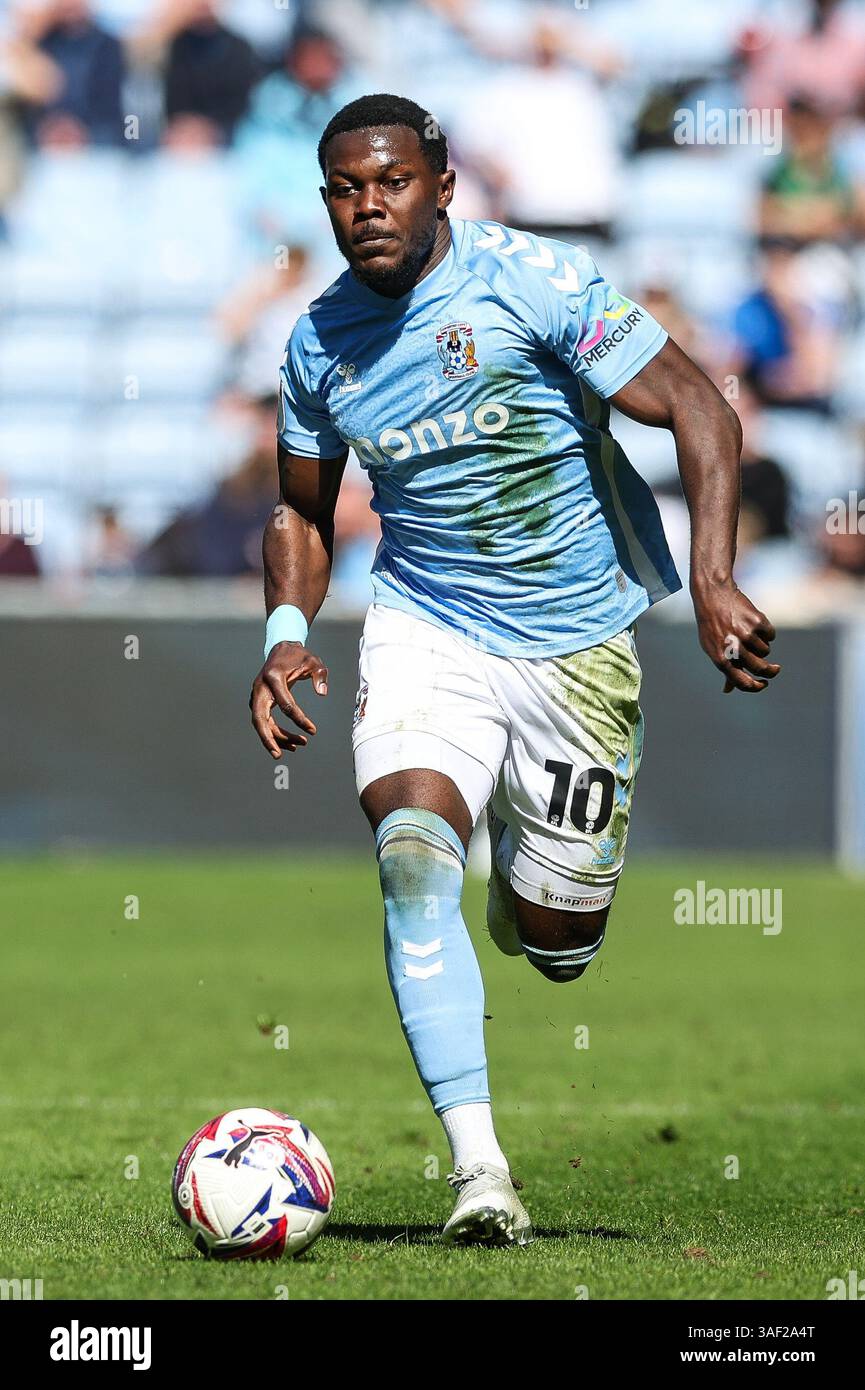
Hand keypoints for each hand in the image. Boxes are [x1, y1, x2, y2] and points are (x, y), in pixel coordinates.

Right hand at [249, 641, 327, 757]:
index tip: (313, 730)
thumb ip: (319, 675)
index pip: (285, 704)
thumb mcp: (313, 661)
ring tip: (297, 746)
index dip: (299, 719)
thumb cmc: (297, 656)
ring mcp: (257, 695)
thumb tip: (322, 693)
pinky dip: (275, 732)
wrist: (281, 649)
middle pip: (259, 719)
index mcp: (273, 677)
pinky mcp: (259, 701)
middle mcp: (260, 688)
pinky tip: (290, 742)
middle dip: (269, 738)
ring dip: (277, 738)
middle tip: (278, 755)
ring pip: (262, 723)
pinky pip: (265, 721)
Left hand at [692, 580, 779, 693]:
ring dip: (761, 646)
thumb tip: (728, 690)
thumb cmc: (712, 625)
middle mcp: (735, 648)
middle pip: (760, 668)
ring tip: (748, 632)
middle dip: (771, 672)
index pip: (742, 681)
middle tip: (776, 669)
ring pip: (765, 651)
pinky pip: (770, 636)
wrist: (714, 595)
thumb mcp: (712, 647)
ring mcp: (747, 635)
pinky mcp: (758, 622)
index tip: (763, 684)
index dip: (756, 686)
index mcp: (721, 658)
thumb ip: (724, 667)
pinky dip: (765, 632)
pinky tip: (752, 623)